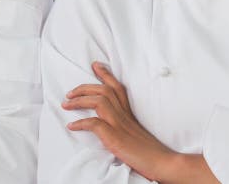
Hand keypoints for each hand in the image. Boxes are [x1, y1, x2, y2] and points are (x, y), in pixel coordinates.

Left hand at [63, 62, 215, 183]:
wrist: (162, 162)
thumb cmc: (148, 151)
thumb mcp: (135, 132)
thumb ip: (123, 124)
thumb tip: (108, 124)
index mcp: (129, 113)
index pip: (117, 87)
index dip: (105, 74)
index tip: (95, 65)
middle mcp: (124, 114)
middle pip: (104, 90)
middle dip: (84, 87)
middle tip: (69, 92)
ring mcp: (119, 124)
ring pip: (99, 101)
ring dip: (79, 100)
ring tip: (66, 104)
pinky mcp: (115, 137)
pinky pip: (95, 124)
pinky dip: (81, 123)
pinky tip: (72, 126)